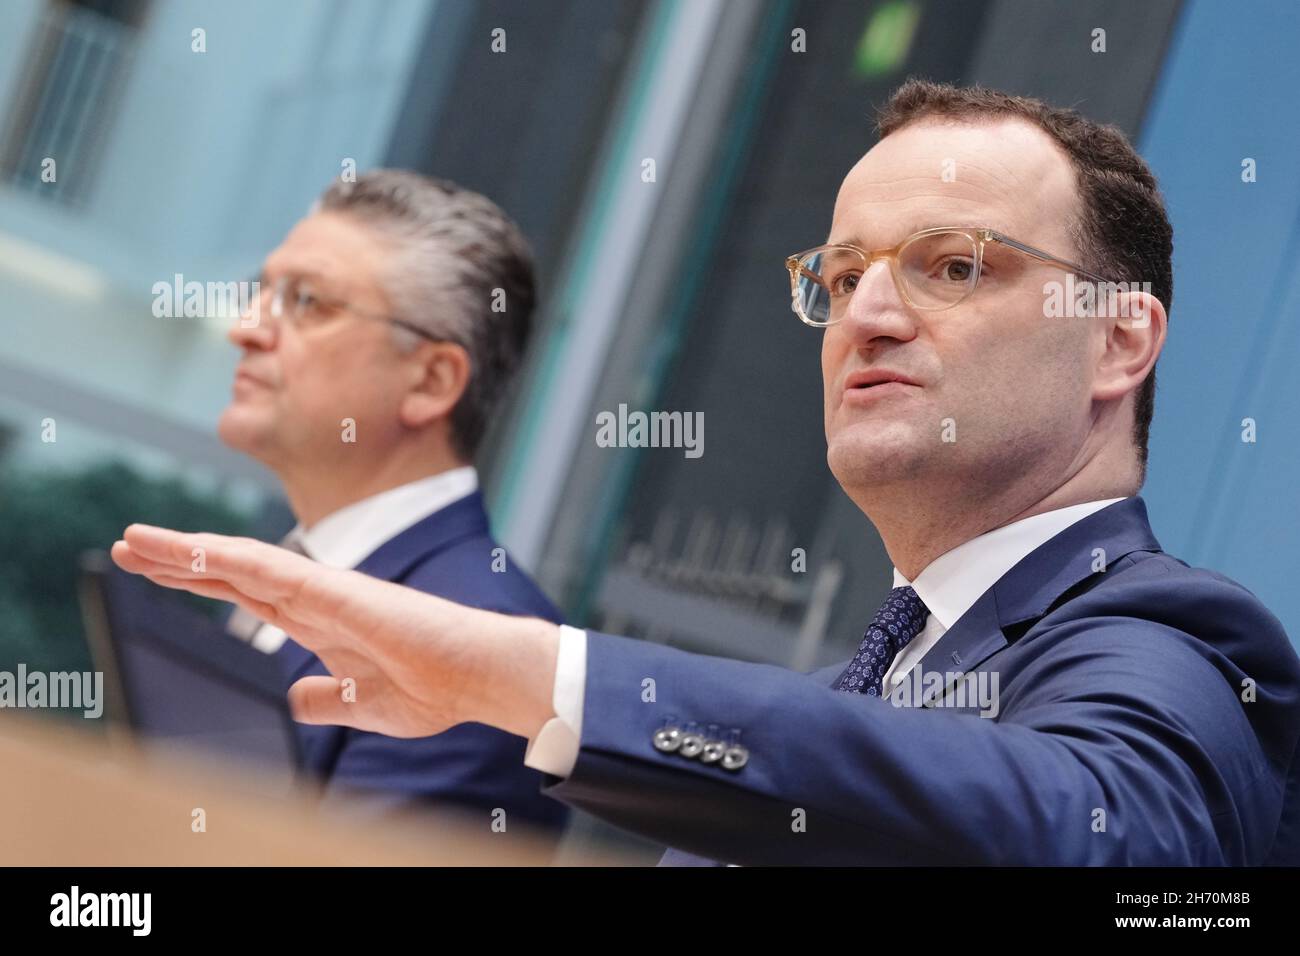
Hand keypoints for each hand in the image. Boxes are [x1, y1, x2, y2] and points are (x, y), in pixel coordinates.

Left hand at [110, 525, 559, 739]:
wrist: (478, 676)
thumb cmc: (434, 686)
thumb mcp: (359, 703)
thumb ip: (322, 698)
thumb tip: (291, 699)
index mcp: (321, 621)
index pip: (245, 594)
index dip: (198, 581)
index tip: (155, 572)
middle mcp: (317, 597)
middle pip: (232, 571)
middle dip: (178, 559)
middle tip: (127, 545)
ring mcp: (326, 590)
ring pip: (242, 562)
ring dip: (187, 551)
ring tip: (136, 540)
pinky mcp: (340, 593)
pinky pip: (274, 572)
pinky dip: (229, 560)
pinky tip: (192, 552)